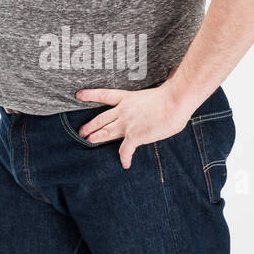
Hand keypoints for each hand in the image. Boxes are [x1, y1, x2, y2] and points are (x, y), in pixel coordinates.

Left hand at [74, 83, 192, 169]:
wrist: (174, 101)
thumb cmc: (171, 95)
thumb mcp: (155, 91)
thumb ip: (151, 96)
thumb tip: (160, 89)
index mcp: (127, 98)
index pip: (104, 95)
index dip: (90, 95)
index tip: (79, 95)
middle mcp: (123, 111)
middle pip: (101, 119)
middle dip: (90, 125)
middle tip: (82, 131)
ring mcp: (127, 124)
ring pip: (105, 133)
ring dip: (96, 138)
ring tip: (89, 141)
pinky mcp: (134, 136)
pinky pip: (125, 150)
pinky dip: (124, 158)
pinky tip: (125, 164)